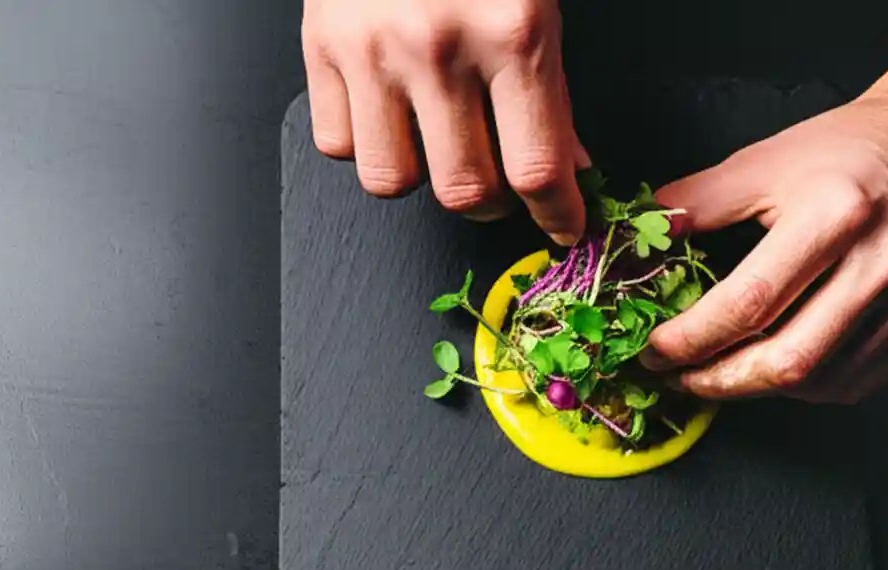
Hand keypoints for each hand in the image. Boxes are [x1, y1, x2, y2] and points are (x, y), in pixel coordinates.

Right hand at [301, 0, 587, 243]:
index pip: (538, 167)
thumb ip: (551, 92)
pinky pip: (337, 145)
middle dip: (494, 204)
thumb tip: (568, 170)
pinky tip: (389, 114)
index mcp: (511, 32)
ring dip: (423, 178)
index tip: (564, 228)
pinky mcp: (319, 46)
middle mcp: (437, 47)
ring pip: (392, 181)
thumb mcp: (537, 5)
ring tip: (438, 145)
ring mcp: (371, 50)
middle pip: (465, 191)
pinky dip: (366, 143)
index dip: (557, 215)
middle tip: (502, 186)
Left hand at [644, 92, 887, 402]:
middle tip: (678, 376)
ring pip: (819, 381)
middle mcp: (880, 264)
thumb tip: (641, 239)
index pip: (750, 303)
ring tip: (717, 374)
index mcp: (836, 215)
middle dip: (720, 380)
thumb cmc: (847, 149)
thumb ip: (697, 203)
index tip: (655, 348)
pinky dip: (802, 387)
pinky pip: (853, 382)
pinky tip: (770, 370)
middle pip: (788, 360)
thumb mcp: (762, 161)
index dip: (693, 337)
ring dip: (757, 389)